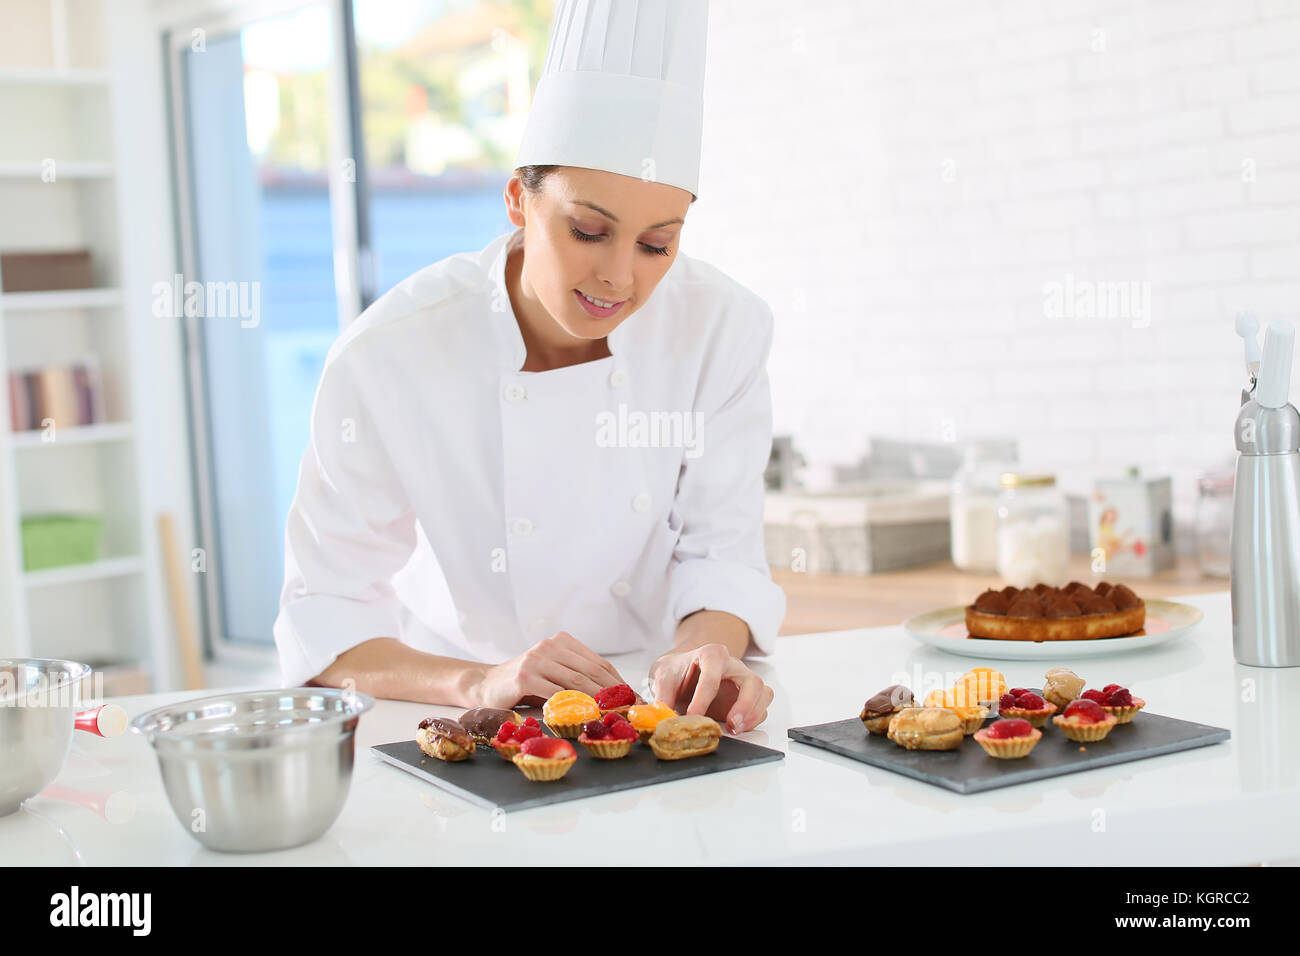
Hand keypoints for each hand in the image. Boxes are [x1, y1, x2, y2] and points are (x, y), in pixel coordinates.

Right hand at [471, 631, 626, 708]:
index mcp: (562, 642)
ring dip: (598, 700)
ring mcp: (536, 659)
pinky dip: (573, 706)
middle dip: (615, 693)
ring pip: (577, 682)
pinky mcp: (525, 675)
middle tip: (631, 710)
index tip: (635, 700)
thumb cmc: (524, 686)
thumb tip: (615, 699)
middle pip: (591, 671)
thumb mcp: (554, 676)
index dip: (619, 682)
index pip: (599, 663)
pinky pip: (556, 693)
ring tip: (614, 716)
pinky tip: (585, 717)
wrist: (485, 686)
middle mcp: (550, 646)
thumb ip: (578, 680)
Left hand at [649, 643, 772, 733]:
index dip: (702, 698)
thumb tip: (662, 718)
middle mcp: (733, 665)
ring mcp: (743, 681)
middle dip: (744, 705)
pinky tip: (737, 728)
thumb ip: (662, 696)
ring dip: (752, 714)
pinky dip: (753, 720)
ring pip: (763, 693)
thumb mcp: (662, 677)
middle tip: (730, 724)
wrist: (683, 671)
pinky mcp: (747, 697)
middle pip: (751, 681)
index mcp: (711, 654)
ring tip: (735, 729)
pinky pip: (761, 708)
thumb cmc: (676, 671)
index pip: (712, 676)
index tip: (691, 716)